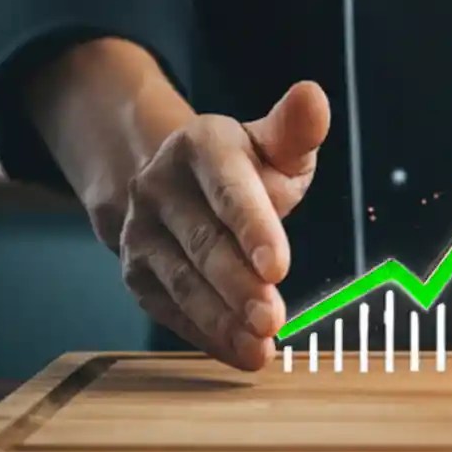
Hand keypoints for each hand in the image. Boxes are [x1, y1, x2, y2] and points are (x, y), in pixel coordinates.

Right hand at [118, 81, 328, 369]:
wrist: (179, 186)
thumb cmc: (246, 167)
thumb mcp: (274, 144)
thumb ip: (296, 130)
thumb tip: (314, 97)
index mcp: (200, 146)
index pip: (229, 189)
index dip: (253, 228)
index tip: (279, 266)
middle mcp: (159, 187)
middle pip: (205, 243)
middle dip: (239, 286)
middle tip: (272, 319)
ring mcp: (141, 232)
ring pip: (184, 281)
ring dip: (221, 320)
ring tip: (259, 348)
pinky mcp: (137, 273)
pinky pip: (172, 310)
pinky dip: (206, 336)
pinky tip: (239, 354)